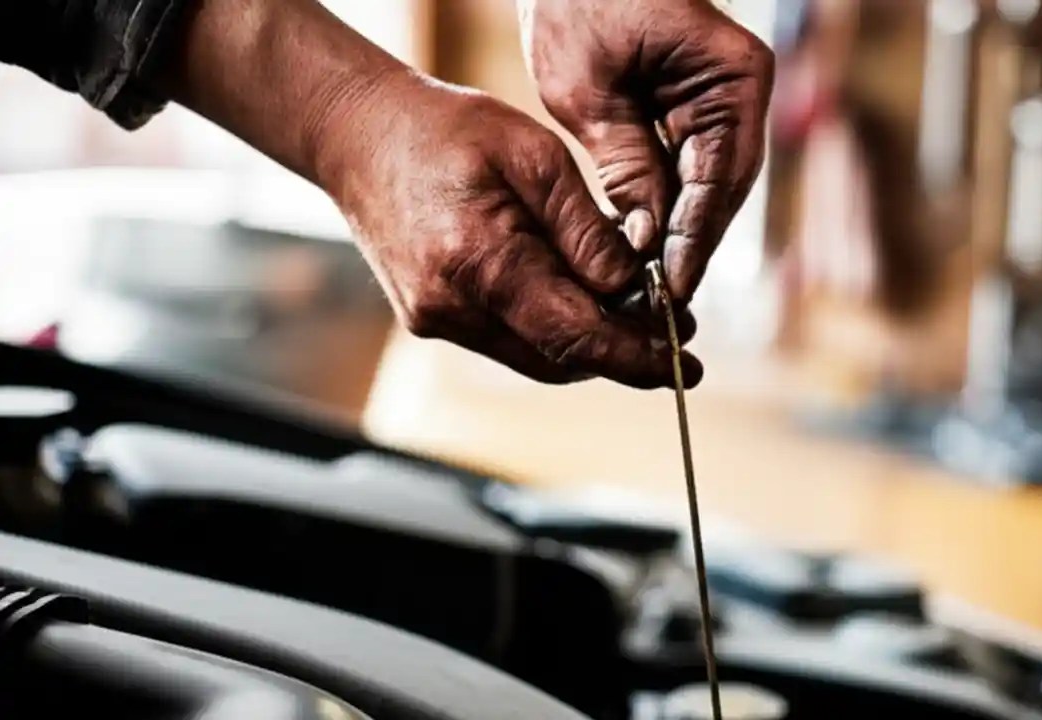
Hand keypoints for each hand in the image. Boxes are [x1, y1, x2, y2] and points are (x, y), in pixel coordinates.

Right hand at [316, 72, 701, 387]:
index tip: (684, 364)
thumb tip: (632, 284)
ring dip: (588, 340)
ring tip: (633, 307)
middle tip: (673, 330)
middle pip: (559, 358)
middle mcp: (452, 307)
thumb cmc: (444, 130)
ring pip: (535, 356)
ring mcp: (436, 321)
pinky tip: (577, 293)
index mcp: (479, 262)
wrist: (357, 135)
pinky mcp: (431, 320)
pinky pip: (508, 339)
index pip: (574, 337)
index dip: (635, 357)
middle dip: (622, 351)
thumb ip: (584, 226)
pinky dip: (550, 326)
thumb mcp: (532, 155)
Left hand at [520, 0, 774, 300]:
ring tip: (651, 289)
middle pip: (722, 189)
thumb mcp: (588, 91)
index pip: (720, 178)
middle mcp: (741, 91)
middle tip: (660, 305)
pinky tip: (645, 246)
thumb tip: (647, 240)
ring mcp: (724, 101)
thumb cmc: (576, 1)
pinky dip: (668, 206)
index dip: (695, 239)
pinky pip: (689, 170)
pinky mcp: (697, 109)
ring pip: (708, 187)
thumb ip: (625, 165)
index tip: (671, 287)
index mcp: (734, 76)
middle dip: (690, 245)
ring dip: (680, 232)